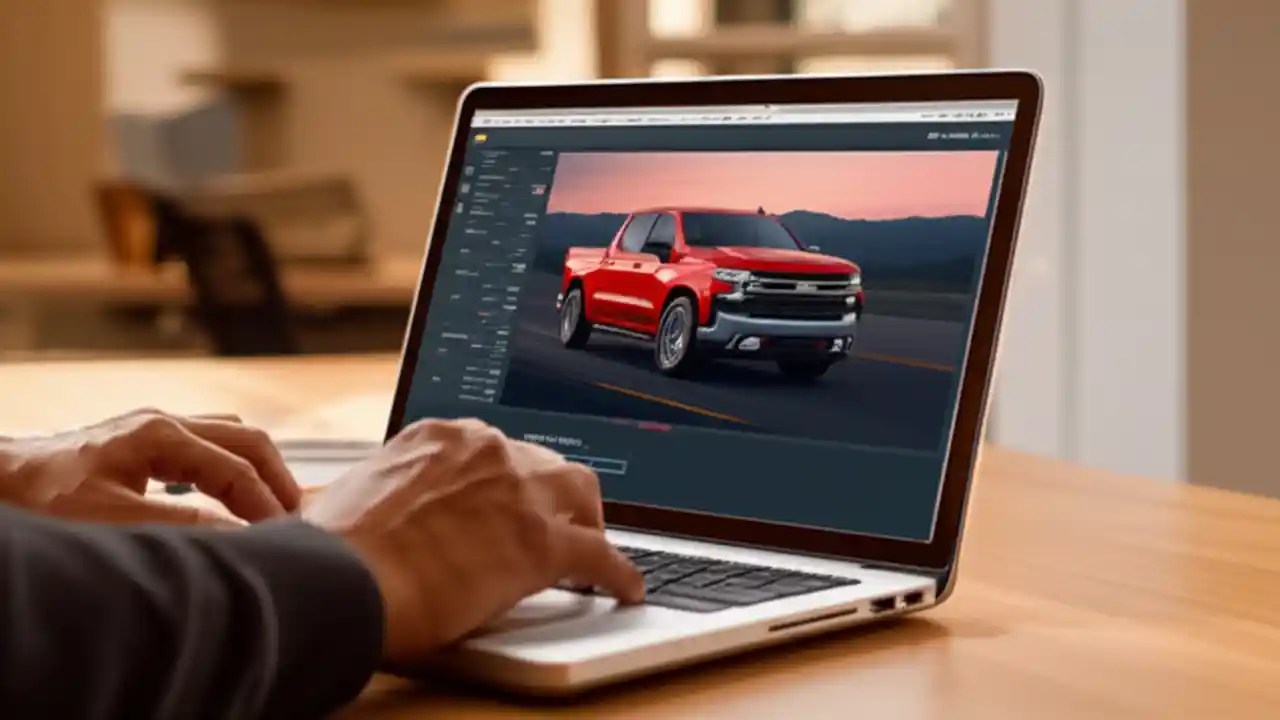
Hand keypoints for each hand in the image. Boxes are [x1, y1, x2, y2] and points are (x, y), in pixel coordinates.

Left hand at [0, 408, 301, 525]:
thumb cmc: (42, 500)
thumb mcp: (115, 519)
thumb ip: (183, 525)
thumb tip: (242, 534)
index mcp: (161, 434)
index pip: (236, 467)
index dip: (266, 502)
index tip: (287, 536)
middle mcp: (164, 422)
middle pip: (247, 439)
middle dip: (276, 477)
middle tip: (297, 516)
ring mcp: (153, 427)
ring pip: (230, 435)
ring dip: (257, 468)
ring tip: (273, 505)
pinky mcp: (143, 441)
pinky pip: (208, 443)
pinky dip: (232, 466)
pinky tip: (229, 494)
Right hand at [303, 418, 643, 665]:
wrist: (340, 579)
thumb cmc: (330, 551)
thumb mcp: (347, 498)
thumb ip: (376, 495)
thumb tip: (360, 514)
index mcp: (436, 437)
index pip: (490, 449)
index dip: (503, 479)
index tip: (502, 497)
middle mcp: (484, 450)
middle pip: (540, 463)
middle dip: (547, 493)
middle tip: (546, 521)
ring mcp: (518, 492)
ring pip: (579, 493)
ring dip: (586, 518)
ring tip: (589, 544)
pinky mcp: (540, 544)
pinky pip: (600, 556)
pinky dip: (618, 573)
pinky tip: (625, 588)